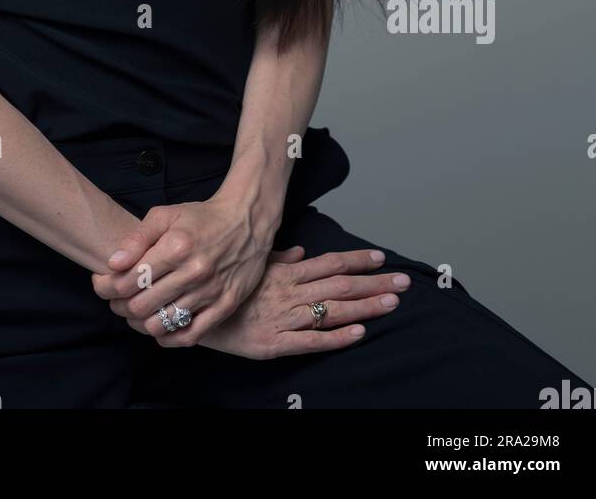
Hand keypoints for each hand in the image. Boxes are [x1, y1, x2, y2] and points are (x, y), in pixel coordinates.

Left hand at [90, 189, 279, 346]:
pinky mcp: (225, 306)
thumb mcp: (166, 215)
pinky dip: (168, 338)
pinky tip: (159, 329)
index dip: (107, 287)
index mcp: (176, 246)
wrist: (246, 221)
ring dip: (140, 323)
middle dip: (120, 306)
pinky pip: (190, 336)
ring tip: (137, 311)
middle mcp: (194, 272)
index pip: (129, 280)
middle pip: (141, 305)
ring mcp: (211, 292)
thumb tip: (113, 264)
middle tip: (117, 300)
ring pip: (161, 324)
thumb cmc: (201, 218)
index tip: (102, 284)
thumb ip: (137, 238)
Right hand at [120, 244, 411, 357]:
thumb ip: (279, 260)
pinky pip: (311, 341)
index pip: (329, 263)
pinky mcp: (275, 343)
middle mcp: (290, 292)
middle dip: (374, 284)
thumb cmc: (222, 287)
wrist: (191, 310)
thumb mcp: (250, 267)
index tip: (381, 258)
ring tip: (393, 303)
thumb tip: (302, 251)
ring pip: (332, 311)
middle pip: (340, 286)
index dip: (357, 261)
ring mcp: (285, 317)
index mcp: (286, 273)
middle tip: (405, 282)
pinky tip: (358, 334)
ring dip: (364, 307)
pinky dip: (335, 337)